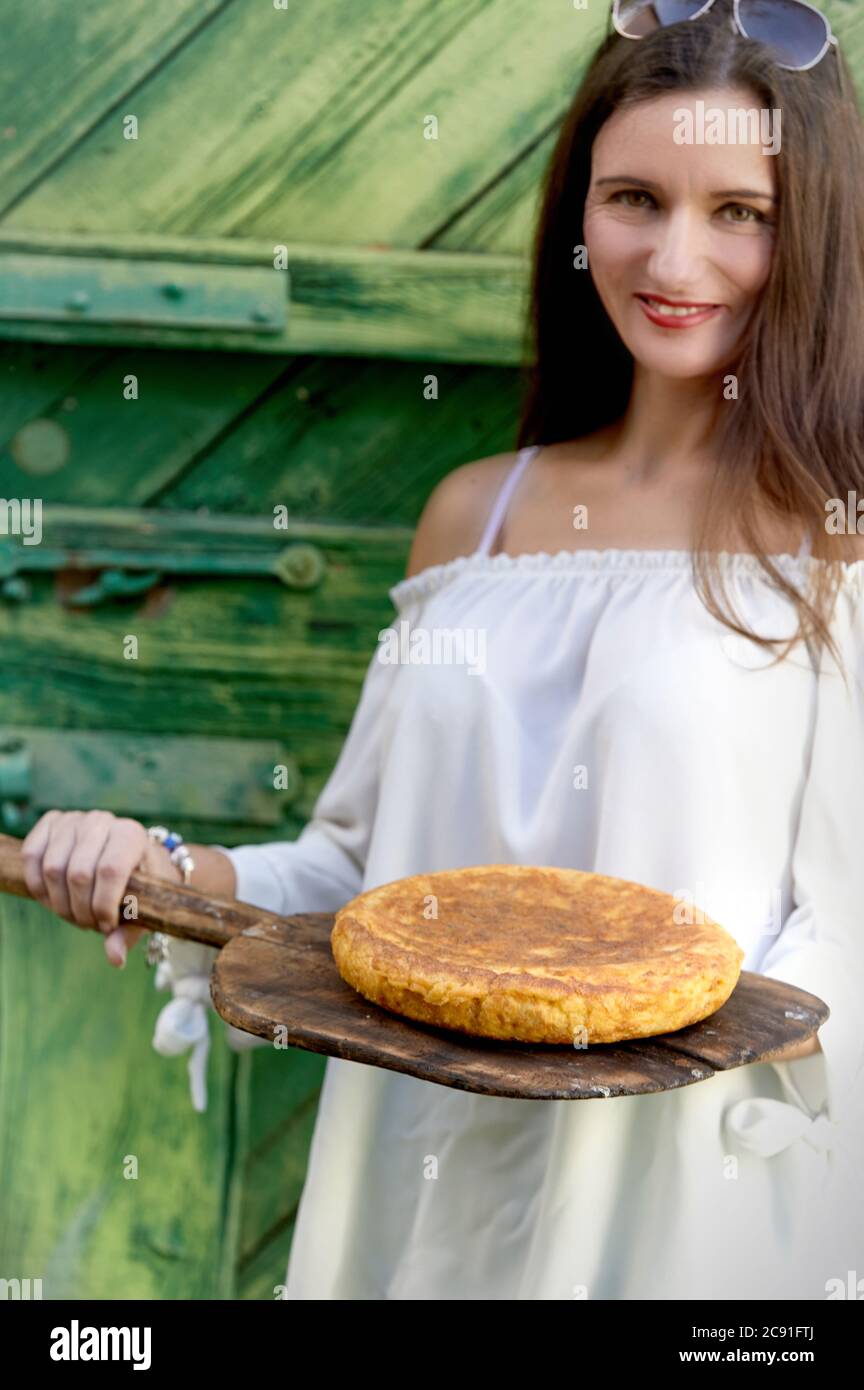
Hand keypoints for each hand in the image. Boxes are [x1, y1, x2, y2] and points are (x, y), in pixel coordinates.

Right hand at [20, 809, 181, 967]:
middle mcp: (102, 821)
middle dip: (80, 911)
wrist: (126, 856)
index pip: (109, 871)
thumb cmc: (138, 885)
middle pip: (78, 874)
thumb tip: (115, 958)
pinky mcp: (50, 823)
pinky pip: (31, 856)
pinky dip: (38, 887)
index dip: (102, 906)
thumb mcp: (141, 908)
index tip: (107, 927)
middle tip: (89, 925)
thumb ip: (128, 932)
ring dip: (59, 903)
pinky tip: (54, 899)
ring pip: (52, 868)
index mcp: (131, 835)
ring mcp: (74, 819)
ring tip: (74, 914)